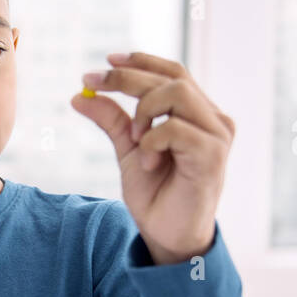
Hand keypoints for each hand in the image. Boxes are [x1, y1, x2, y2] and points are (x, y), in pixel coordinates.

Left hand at [72, 52, 233, 264]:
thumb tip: (79, 93)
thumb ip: (112, 120)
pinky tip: (147, 163)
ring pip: (177, 93)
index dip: (141, 60)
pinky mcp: (212, 156)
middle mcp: (213, 119)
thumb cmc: (156, 195)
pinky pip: (175, 129)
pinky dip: (151, 140)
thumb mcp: (127, 150)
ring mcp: (217, 136)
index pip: (173, 72)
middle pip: (173, 77)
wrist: (167, 237)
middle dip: (128, 77)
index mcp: (197, 113)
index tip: (106, 60)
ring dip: (143, 111)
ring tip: (133, 140)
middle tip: (92, 84)